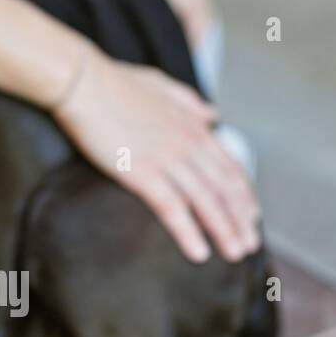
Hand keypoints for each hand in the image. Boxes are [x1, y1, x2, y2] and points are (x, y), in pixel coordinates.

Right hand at [51, 46, 259, 262]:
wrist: (82, 81)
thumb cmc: (114, 81)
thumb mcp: (161, 84)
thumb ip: (189, 102)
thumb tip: (213, 114)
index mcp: (193, 126)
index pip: (229, 166)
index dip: (244, 194)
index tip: (252, 216)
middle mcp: (187, 143)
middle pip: (224, 188)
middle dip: (241, 219)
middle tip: (250, 246)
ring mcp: (167, 158)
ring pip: (206, 201)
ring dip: (224, 230)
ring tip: (235, 255)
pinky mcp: (142, 172)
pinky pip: (172, 208)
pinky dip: (188, 232)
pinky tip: (198, 254)